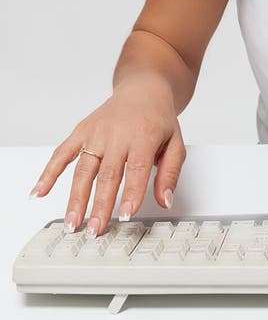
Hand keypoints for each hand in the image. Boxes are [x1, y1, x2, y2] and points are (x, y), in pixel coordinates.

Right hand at [28, 74, 186, 236]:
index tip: (125, 215)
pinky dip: (49, 172)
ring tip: (72, 223)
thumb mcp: (176, 143)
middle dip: (99, 205)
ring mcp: (96, 132)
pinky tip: (39, 192)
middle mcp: (117, 133)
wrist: (143, 89)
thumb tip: (166, 200)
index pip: (135, 168)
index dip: (130, 193)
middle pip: (107, 174)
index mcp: (143, 135)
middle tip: (95, 230)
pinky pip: (62, 153)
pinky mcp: (81, 131)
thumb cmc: (158, 118)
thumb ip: (170, 173)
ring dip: (75, 198)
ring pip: (83, 169)